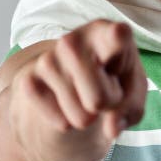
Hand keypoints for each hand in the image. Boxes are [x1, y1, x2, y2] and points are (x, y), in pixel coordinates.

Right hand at [8, 19, 146, 160]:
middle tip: (106, 91)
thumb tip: (111, 127)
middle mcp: (74, 41)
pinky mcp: (27, 81)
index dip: (117, 36)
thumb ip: (131, 109)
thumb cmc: (112, 84)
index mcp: (106, 34)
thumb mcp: (133, 95)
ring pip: (82, 115)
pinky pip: (62, 123)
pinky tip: (66, 103)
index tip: (118, 32)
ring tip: (84, 95)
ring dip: (88, 116)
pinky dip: (68, 123)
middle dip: (108, 107)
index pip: (116, 35)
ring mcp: (47, 60)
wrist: (72, 90)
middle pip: (101, 99)